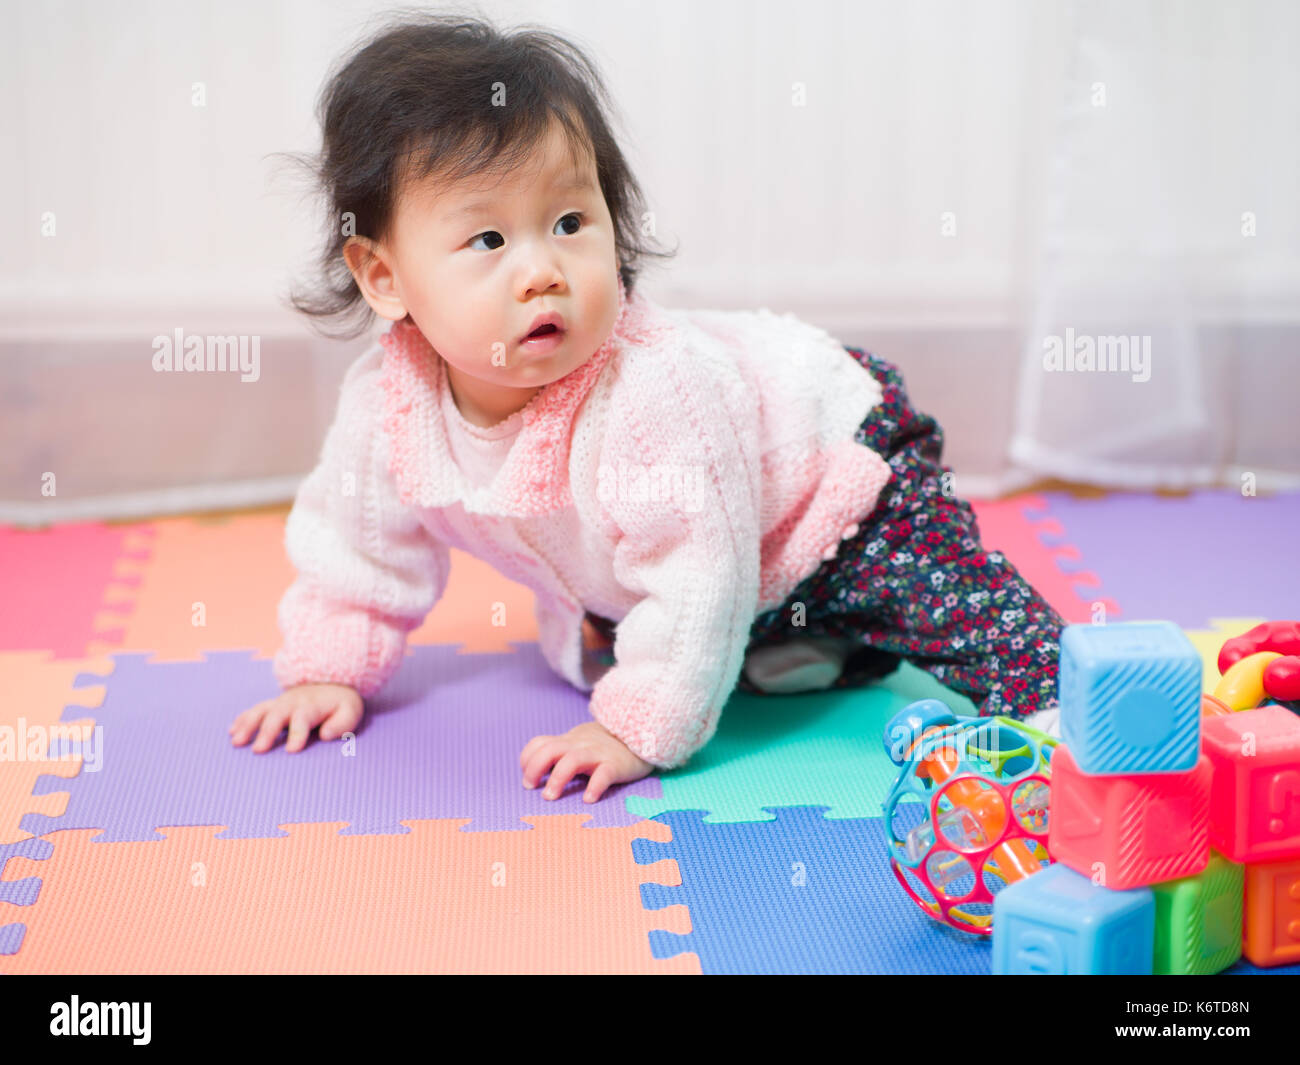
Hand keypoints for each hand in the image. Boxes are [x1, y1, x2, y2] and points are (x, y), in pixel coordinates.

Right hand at [228, 683, 363, 752]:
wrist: (331, 684)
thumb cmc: (341, 705)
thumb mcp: (351, 711)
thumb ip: (342, 723)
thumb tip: (325, 735)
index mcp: (313, 706)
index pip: (304, 719)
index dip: (298, 734)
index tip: (292, 750)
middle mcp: (293, 702)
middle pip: (277, 715)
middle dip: (267, 732)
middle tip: (258, 751)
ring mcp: (280, 702)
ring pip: (261, 711)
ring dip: (248, 725)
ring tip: (236, 742)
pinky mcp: (273, 705)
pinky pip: (255, 710)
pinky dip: (242, 719)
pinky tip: (232, 732)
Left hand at [519, 721, 653, 802]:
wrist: (641, 736)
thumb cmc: (603, 748)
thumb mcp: (578, 745)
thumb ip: (560, 755)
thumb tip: (535, 777)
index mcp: (568, 741)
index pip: (540, 743)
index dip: (528, 760)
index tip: (528, 779)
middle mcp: (579, 745)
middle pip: (550, 750)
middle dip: (535, 768)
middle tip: (531, 788)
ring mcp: (597, 754)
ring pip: (573, 760)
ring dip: (557, 778)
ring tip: (550, 797)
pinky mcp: (615, 765)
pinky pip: (603, 774)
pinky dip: (594, 787)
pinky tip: (588, 800)